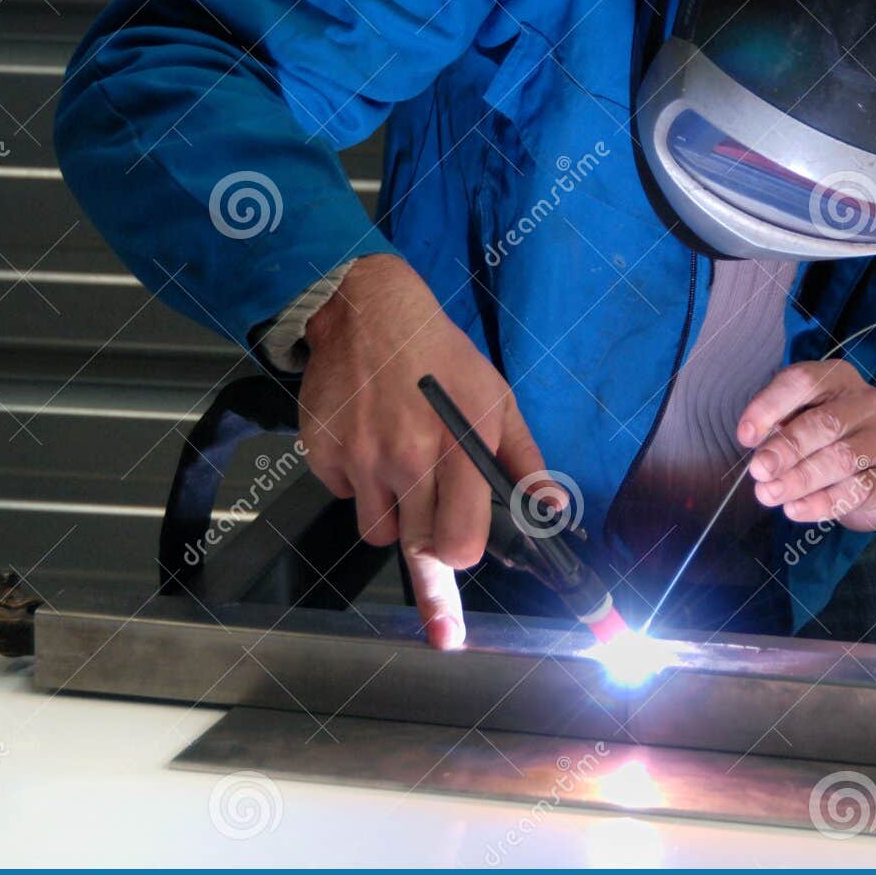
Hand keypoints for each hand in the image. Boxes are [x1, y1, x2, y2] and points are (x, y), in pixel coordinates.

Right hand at [299, 254, 564, 647]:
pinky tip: (371, 444)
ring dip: (394, 517)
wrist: (368, 311)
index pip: (458, 543)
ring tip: (404, 471)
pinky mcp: (322, 453)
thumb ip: (524, 459)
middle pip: (415, 548)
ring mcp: (359, 457)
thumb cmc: (442, 355)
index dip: (462, 559)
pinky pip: (345, 496)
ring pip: (376, 531)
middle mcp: (405, 458)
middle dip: (430, 549)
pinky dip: (359, 485)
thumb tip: (552, 508)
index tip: (463, 563)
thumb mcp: (497, 398)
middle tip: (435, 545)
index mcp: (455, 449)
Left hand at [737, 360, 875, 531]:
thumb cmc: (831, 440)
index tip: (746, 436)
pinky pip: (857, 490)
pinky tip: (796, 509)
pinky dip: (822, 502)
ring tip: (770, 494)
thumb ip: (779, 426)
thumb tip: (754, 442)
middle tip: (759, 471)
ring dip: (800, 479)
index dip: (769, 407)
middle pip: (823, 423)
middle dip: (786, 449)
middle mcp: (866, 403)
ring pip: (841, 458)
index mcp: (837, 379)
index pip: (802, 381)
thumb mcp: (802, 422)